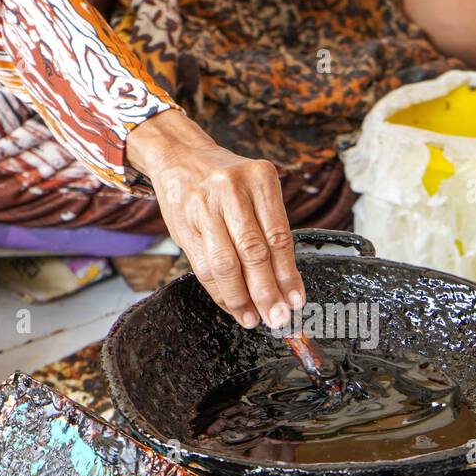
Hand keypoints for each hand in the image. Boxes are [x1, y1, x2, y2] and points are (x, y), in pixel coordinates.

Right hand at [127, 110, 304, 327]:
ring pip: (226, 264)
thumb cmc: (226, 181)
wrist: (180, 156)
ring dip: (241, 298)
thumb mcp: (255, 190)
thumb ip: (269, 228)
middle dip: (267, 293)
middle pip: (253, 253)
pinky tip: (232, 305)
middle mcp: (232, 189)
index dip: (288, 275)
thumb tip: (285, 284)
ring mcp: (205, 206)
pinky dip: (220, 291)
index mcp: (261, 179)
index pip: (279, 236)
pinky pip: (203, 266)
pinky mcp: (183, 224)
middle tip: (277, 318)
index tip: (296, 301)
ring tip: (253, 319)